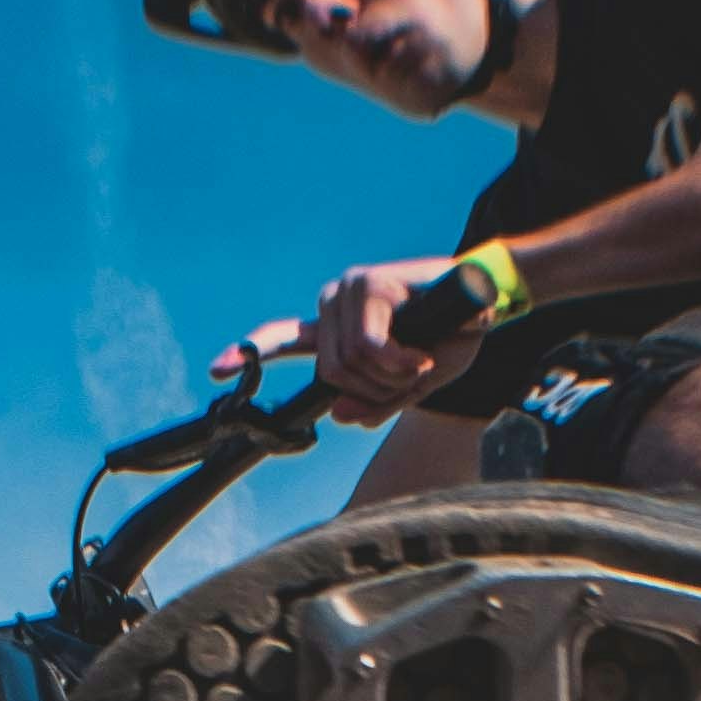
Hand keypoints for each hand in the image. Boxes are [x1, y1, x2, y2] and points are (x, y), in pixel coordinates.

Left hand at [218, 254, 486, 426]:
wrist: (485, 309)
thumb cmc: (446, 342)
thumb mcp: (407, 387)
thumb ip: (370, 404)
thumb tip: (338, 416)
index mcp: (335, 329)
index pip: (283, 339)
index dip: (248, 355)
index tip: (215, 372)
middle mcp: (333, 305)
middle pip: (331, 374)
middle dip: (373, 390)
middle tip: (410, 377)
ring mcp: (348, 290)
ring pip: (348, 364)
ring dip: (390, 378)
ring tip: (420, 362)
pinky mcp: (369, 284)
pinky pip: (368, 348)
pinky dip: (398, 363)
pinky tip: (421, 355)